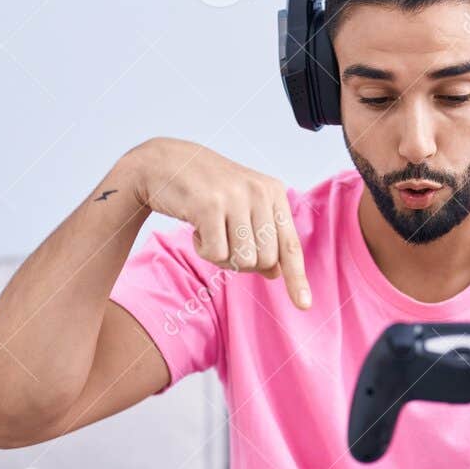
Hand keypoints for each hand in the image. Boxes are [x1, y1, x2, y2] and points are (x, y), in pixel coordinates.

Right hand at [118, 137, 311, 308]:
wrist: (165, 163)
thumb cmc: (206, 190)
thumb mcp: (242, 207)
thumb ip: (262, 237)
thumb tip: (276, 272)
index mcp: (274, 192)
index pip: (290, 245)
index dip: (297, 278)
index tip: (304, 305)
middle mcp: (259, 192)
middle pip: (265, 260)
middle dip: (242, 261)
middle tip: (224, 239)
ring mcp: (235, 197)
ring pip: (242, 260)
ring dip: (222, 256)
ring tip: (210, 231)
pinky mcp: (210, 205)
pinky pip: (216, 255)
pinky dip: (203, 250)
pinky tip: (197, 228)